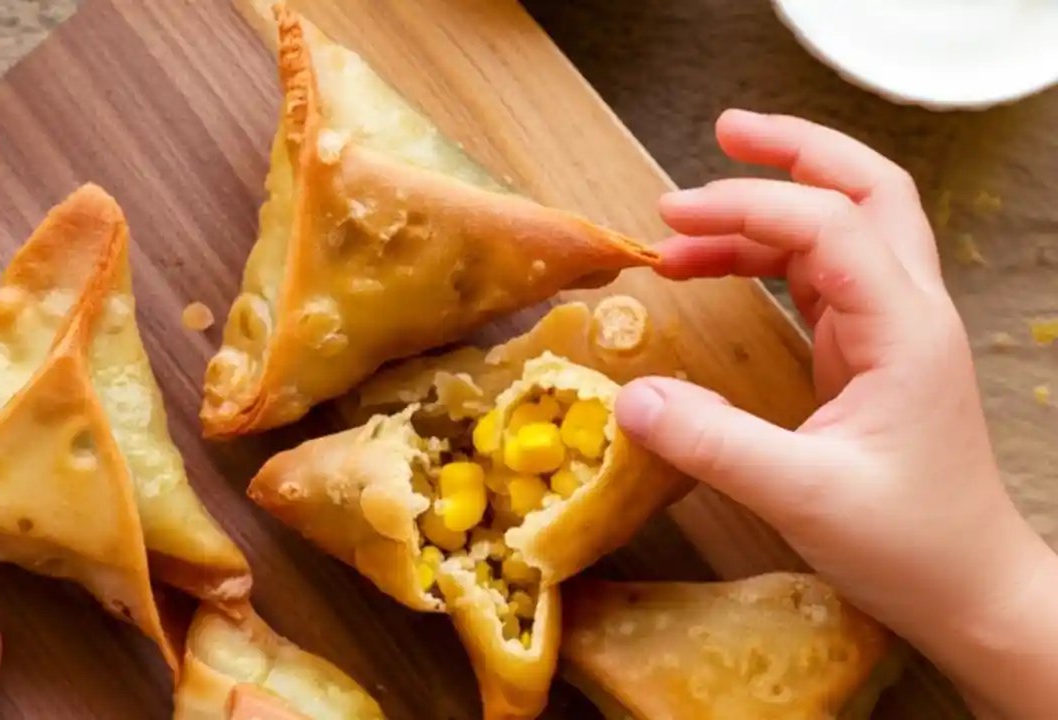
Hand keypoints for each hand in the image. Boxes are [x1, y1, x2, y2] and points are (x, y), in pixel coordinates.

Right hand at [615, 109, 1057, 717]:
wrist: (970, 590)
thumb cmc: (909, 545)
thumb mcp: (803, 497)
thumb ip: (713, 443)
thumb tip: (630, 400)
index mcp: (905, 327)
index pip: (828, 224)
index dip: (748, 205)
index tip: (671, 216)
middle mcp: (908, 310)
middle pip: (866, 190)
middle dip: (795, 152)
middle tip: (723, 134)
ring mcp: (894, 328)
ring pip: (839, 230)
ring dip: (765, 214)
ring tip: (680, 229)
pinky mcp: (873, 353)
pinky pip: (821, 277)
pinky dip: (767, 259)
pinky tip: (714, 271)